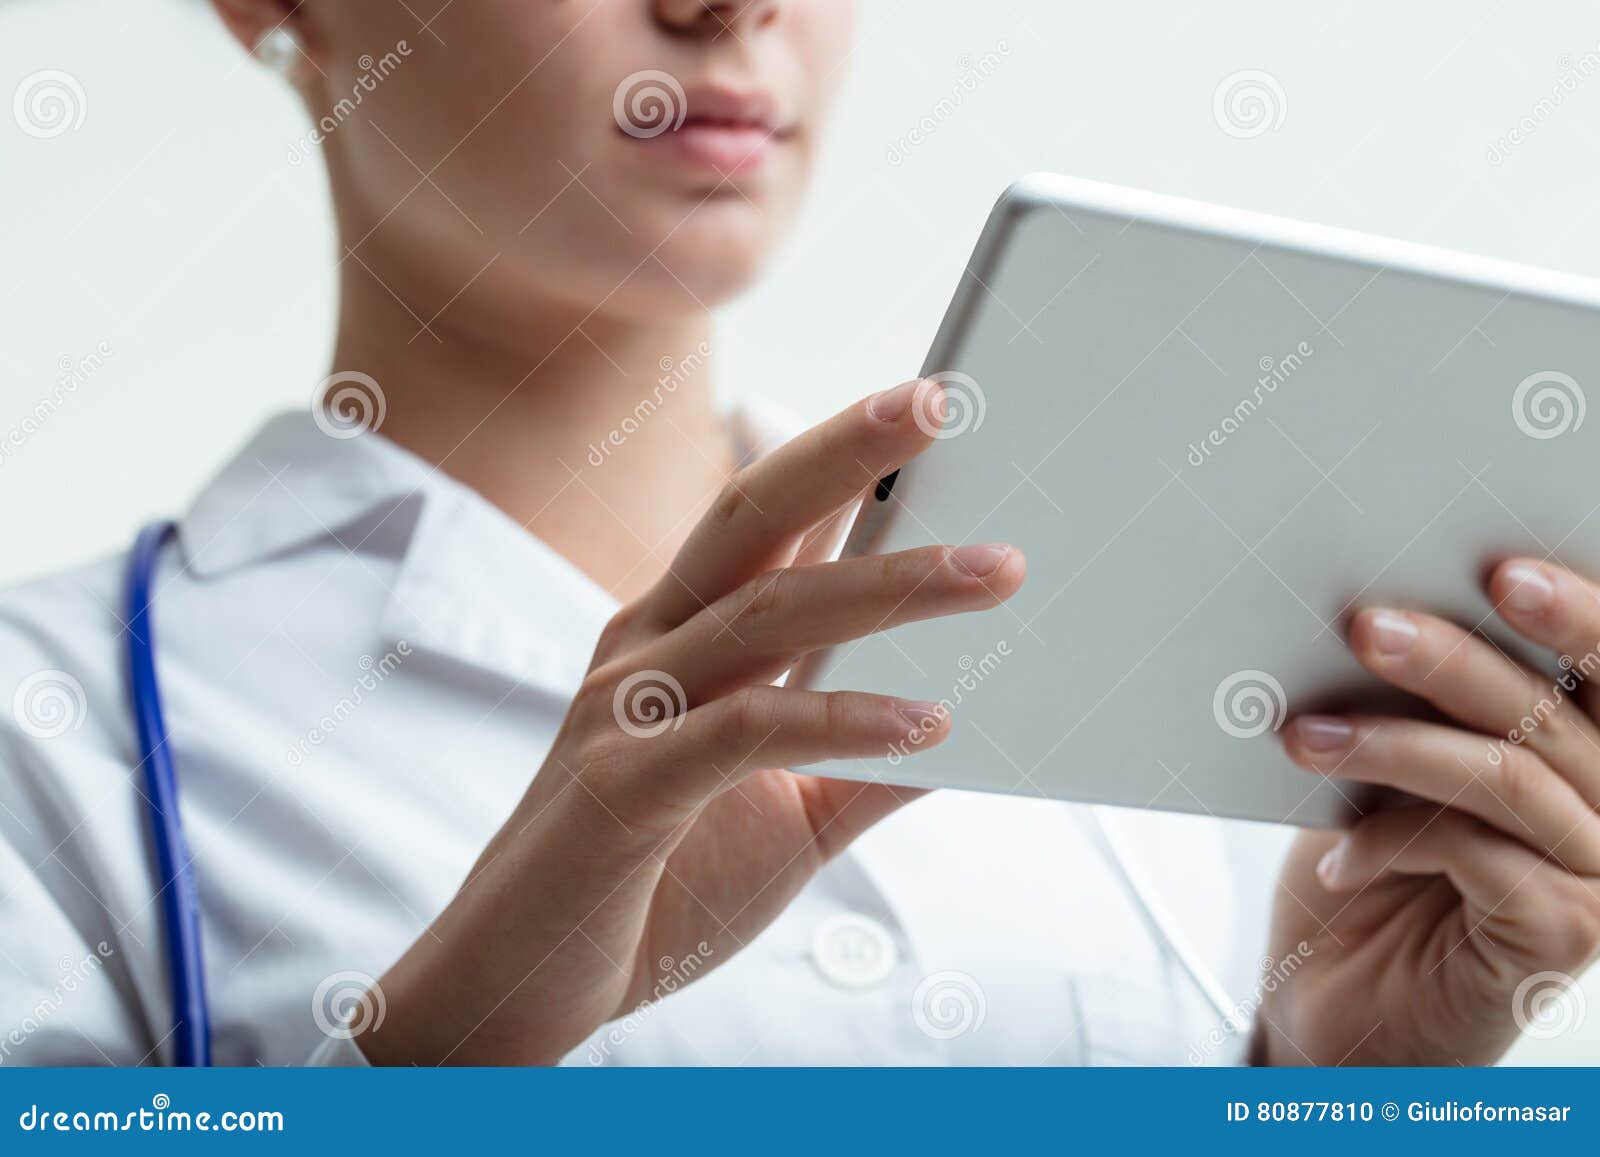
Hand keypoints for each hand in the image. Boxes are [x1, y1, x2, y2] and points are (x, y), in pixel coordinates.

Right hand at [360, 379, 1025, 1064]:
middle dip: (847, 451)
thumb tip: (971, 725)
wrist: (519, 990)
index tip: (929, 407)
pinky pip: (746, 731)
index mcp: (676, 638)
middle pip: (751, 517)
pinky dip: (841, 719)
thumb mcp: (786, 822)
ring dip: (889, 586)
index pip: (765, 521)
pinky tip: (925, 720)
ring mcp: (626, 711)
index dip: (843, 457)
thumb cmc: (648, 890)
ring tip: (995, 569)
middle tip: (943, 399)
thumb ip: (865, 767)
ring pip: (765, 613)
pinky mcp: (623, 789)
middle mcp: (645, 649)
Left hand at [1259, 558, 1599, 1064]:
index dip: (1575, 611)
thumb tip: (1365, 618)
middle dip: (1456, 659)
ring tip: (1304, 736)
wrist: (1339, 1015)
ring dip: (1392, 745)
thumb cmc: (1365, 881)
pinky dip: (1391, 839)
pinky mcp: (1561, 935)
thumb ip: (1408, 709)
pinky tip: (1336, 857)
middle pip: (1555, 710)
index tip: (1497, 567)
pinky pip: (1476, 854)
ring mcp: (1597, 875)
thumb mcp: (1383, 777)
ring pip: (1507, 777)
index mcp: (1586, 752)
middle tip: (1367, 625)